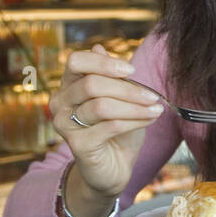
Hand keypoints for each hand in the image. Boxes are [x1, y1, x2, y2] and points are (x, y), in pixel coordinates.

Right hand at [51, 43, 163, 202]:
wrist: (113, 168)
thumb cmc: (116, 131)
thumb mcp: (118, 99)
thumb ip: (109, 76)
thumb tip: (100, 48)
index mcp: (68, 86)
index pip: (76, 62)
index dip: (104, 63)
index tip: (131, 71)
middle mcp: (60, 103)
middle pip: (91, 84)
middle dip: (127, 89)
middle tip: (152, 96)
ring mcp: (64, 124)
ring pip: (102, 106)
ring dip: (134, 106)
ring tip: (155, 109)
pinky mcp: (77, 145)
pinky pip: (109, 126)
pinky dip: (134, 121)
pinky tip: (149, 119)